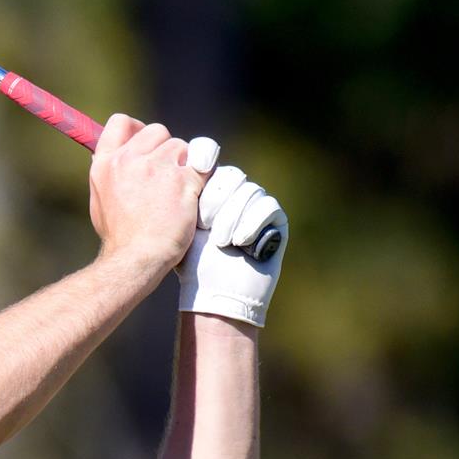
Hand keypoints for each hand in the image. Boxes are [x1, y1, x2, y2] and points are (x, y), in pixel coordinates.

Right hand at [88, 113, 204, 276]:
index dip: (139, 130)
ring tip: (177, 194)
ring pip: (183, 147)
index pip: (121, 122)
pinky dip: (202, 180)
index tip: (148, 146)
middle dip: (167, 150)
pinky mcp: (183, 178)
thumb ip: (110, 175)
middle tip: (167, 178)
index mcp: (104, 164)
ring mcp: (156, 167)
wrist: (136, 258)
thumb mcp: (100, 201)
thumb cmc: (121, 238)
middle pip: (158, 131)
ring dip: (186, 166)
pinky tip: (192, 199)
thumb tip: (118, 159)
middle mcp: (128, 160)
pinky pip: (203, 164)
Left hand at [176, 160, 288, 326]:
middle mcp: (236, 196)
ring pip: (250, 191)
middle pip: (232, 176)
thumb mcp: (182, 227)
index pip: (214, 170)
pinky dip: (252, 222)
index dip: (205, 185)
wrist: (216, 294)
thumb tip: (182, 164)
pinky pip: (268, 206)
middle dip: (217, 200)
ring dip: (232, 217)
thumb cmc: (195, 263)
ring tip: (221, 242)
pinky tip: (240, 242)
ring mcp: (257, 207)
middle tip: (205, 225)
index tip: (195, 212)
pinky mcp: (276, 222)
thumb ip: (183, 198)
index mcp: (212, 193)